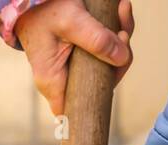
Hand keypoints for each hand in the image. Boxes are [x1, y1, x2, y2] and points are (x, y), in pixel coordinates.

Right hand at [15, 0, 133, 115]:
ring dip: (119, 41)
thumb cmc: (43, 8)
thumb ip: (96, 40)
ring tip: (122, 11)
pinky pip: (101, 50)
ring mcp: (71, 67)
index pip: (74, 112)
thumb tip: (122, 58)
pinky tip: (119, 11)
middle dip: (118, 61)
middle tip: (123, 33)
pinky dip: (114, 32)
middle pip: (98, 87)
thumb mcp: (71, 21)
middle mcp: (62, 79)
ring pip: (104, 66)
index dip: (96, 105)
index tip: (114, 78)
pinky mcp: (78, 54)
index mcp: (53, 81)